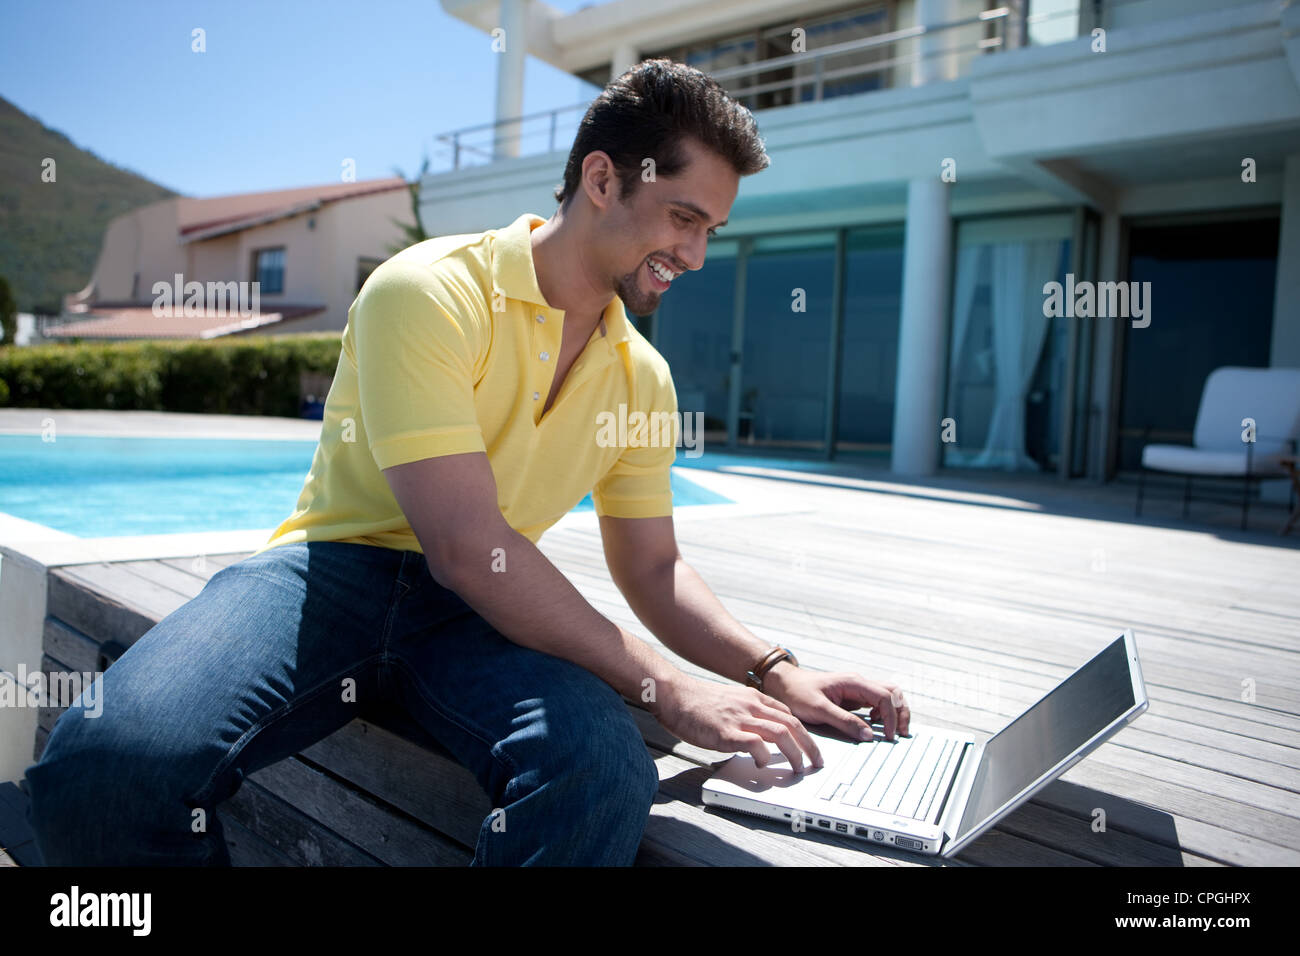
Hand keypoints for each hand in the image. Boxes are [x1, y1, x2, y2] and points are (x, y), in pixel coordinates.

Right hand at [655, 675, 823, 771]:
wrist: (673, 694)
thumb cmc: (696, 702)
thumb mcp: (729, 701)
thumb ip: (745, 713)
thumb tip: (757, 735)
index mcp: (752, 698)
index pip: (788, 715)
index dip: (802, 733)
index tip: (808, 747)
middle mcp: (751, 706)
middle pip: (792, 725)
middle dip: (809, 746)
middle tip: (816, 762)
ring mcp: (740, 718)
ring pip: (780, 734)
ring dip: (794, 754)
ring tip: (798, 769)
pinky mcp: (726, 733)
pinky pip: (755, 744)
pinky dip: (764, 757)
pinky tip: (762, 765)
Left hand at [763, 662, 910, 741]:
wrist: (784, 684)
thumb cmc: (798, 693)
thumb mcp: (819, 709)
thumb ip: (845, 721)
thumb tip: (869, 736)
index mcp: (854, 682)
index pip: (885, 696)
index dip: (892, 717)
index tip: (890, 737)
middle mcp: (859, 683)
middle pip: (893, 693)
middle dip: (901, 712)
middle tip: (902, 734)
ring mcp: (857, 690)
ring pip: (887, 696)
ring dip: (894, 712)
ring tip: (894, 732)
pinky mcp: (853, 697)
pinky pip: (876, 703)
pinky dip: (883, 714)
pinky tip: (876, 726)